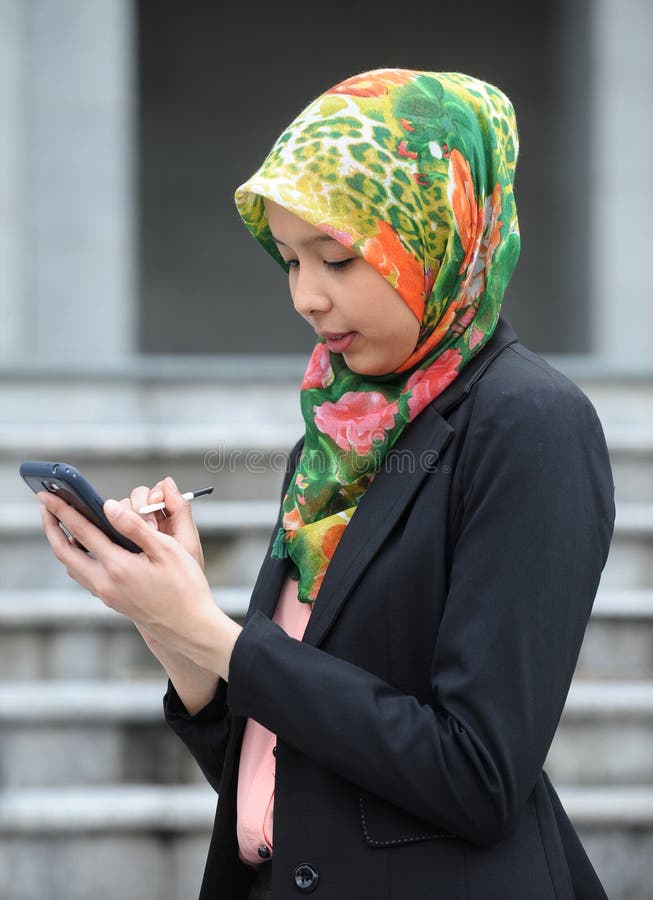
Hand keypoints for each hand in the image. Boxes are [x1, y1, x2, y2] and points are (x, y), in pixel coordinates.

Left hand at [38, 489, 240, 680]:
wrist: (189, 626)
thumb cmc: (185, 586)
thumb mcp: (166, 549)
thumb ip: (134, 527)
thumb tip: (108, 506)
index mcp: (118, 566)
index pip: (82, 531)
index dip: (63, 510)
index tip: (47, 494)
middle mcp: (105, 582)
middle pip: (64, 551)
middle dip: (51, 526)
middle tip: (45, 505)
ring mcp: (106, 594)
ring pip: (71, 565)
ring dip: (61, 542)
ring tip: (61, 523)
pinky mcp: (112, 600)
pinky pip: (83, 575)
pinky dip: (76, 556)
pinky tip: (85, 547)